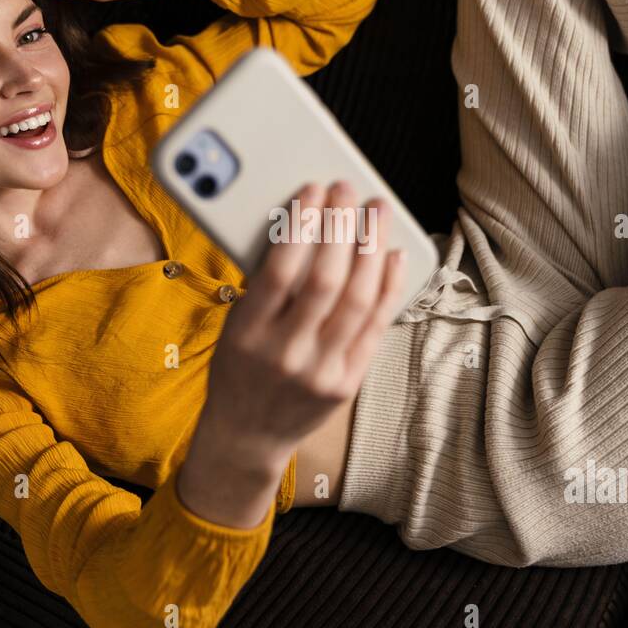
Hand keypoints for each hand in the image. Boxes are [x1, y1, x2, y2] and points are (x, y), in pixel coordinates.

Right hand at [199, 180, 407, 460]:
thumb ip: (263, 286)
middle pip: (325, 281)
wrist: (247, 437)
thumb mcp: (234, 326)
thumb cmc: (238, 369)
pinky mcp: (347, 384)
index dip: (300, 224)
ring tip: (376, 212)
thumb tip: (301, 225)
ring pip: (358, 300)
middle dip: (341, 226)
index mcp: (248, 334)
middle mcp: (285, 354)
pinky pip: (376, 328)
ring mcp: (321, 372)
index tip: (312, 191)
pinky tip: (393, 255)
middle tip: (348, 191)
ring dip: (371, 247)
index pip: (279, 270)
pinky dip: (389, 286)